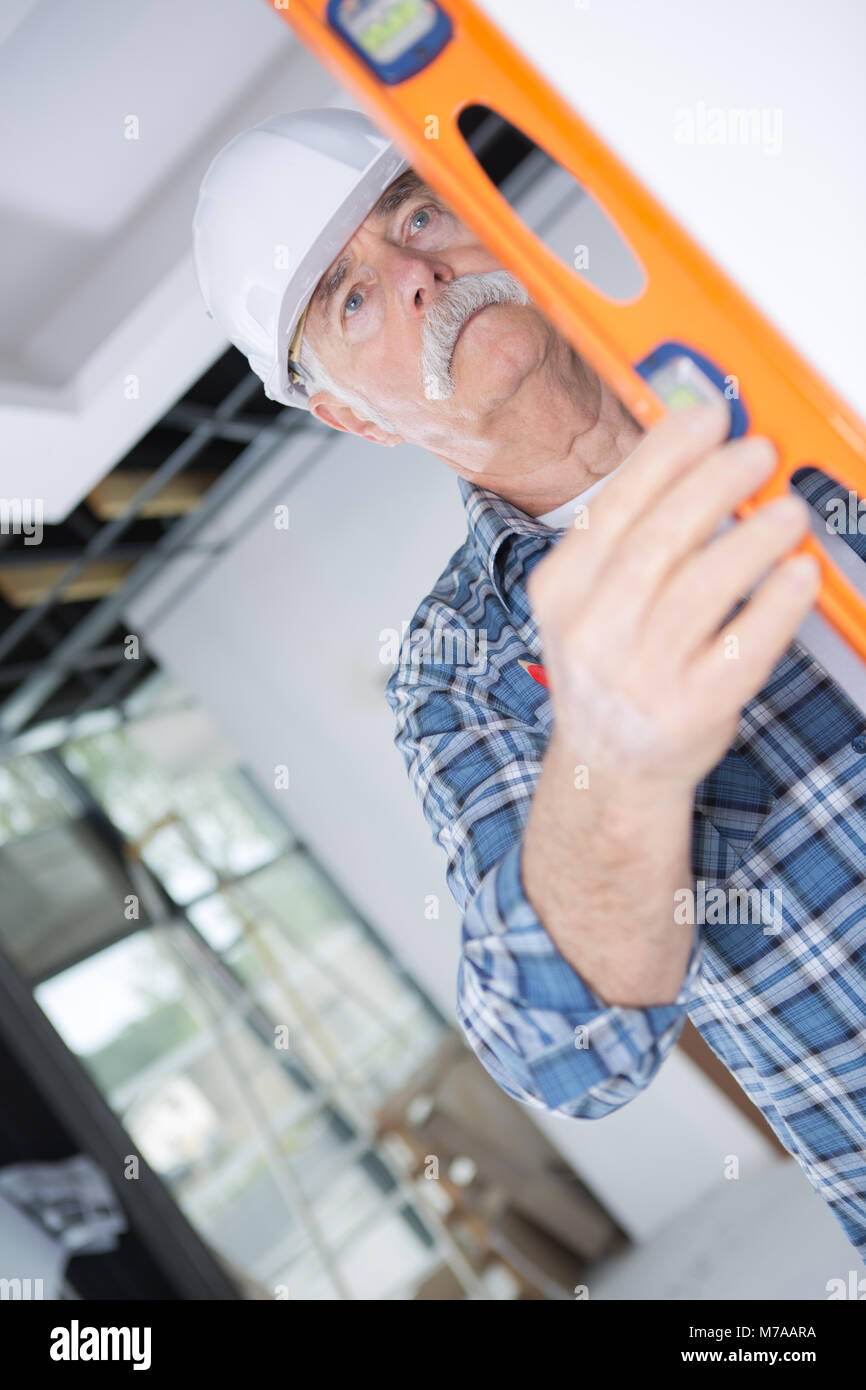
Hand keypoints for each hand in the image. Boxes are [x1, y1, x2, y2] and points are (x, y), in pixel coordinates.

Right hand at [526, 404, 820, 800]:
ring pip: (701, 589)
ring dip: (754, 537)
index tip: (709, 417)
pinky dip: (776, 603)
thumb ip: (631, 531)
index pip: (614, 506)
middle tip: (757, 453)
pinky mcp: (692, 709)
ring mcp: (641, 675)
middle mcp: (594, 633)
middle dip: (715, 483)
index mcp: (563, 592)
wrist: (609, 766)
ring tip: (786, 509)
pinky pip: (743, 646)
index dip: (667, 453)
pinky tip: (798, 571)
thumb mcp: (589, 599)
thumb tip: (695, 450)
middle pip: (659, 540)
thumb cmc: (611, 668)